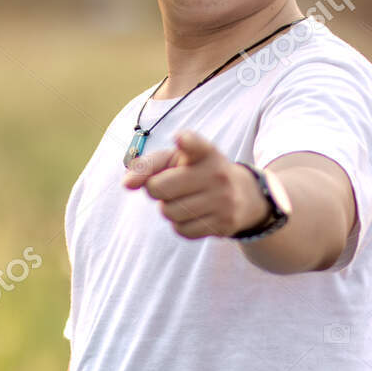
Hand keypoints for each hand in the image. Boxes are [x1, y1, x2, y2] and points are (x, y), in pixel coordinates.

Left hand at [121, 129, 266, 238]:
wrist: (244, 195)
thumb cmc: (197, 173)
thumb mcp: (177, 160)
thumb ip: (148, 165)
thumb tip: (126, 184)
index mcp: (205, 152)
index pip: (195, 145)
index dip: (187, 142)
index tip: (180, 140)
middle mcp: (216, 174)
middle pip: (160, 187)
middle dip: (155, 189)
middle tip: (167, 186)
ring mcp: (222, 200)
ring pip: (169, 212)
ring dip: (168, 208)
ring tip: (183, 200)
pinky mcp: (223, 224)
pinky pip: (182, 230)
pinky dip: (180, 225)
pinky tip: (194, 214)